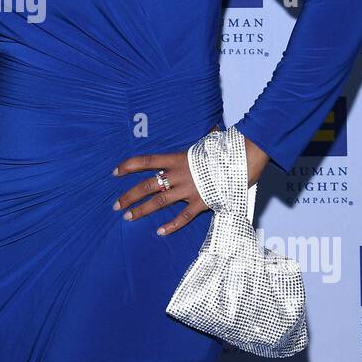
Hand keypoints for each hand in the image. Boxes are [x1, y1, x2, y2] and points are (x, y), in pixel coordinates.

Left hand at [112, 128, 269, 234]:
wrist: (245, 158)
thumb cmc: (227, 149)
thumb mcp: (209, 142)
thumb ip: (203, 141)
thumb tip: (211, 131)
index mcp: (177, 158)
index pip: (146, 161)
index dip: (128, 166)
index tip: (115, 172)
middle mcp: (179, 174)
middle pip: (147, 185)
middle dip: (129, 195)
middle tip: (116, 205)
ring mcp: (189, 190)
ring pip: (160, 202)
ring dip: (142, 210)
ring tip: (129, 217)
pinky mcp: (202, 202)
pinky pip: (183, 217)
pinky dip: (171, 225)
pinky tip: (160, 231)